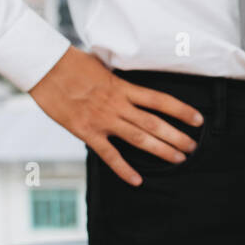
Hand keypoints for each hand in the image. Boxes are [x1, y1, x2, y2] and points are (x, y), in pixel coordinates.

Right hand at [28, 46, 202, 186]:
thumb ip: (119, 81)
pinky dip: (123, 169)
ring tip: (178, 159)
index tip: (198, 120)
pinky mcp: (86, 131)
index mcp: (123, 87)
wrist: (45, 67)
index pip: (160, 100)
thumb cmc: (72, 64)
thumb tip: (130, 86)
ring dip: (161, 150)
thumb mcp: (103, 67)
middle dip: (177, 137)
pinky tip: (137, 180)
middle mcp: (118, 104)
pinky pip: (109, 154)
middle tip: (193, 147)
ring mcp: (103, 119)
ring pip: (139, 138)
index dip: (182, 111)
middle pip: (155, 123)